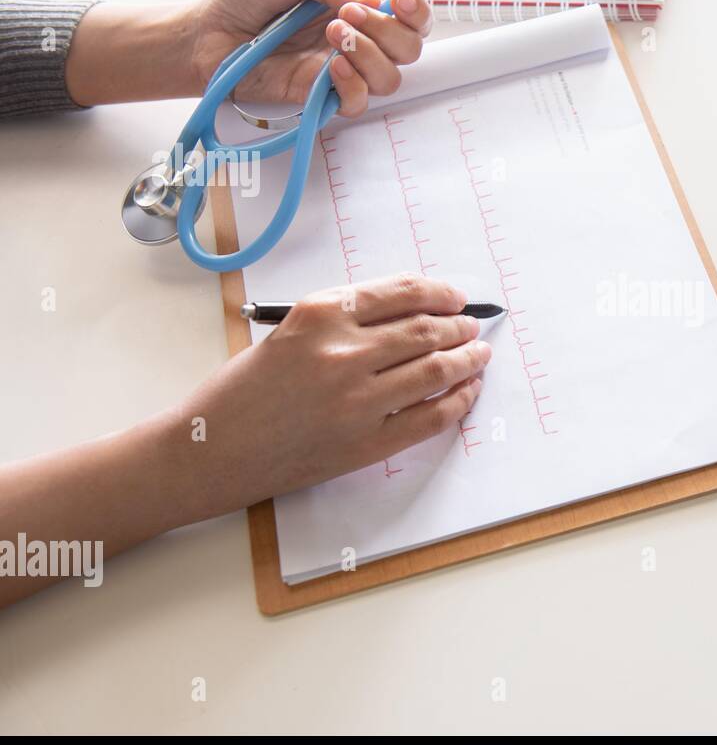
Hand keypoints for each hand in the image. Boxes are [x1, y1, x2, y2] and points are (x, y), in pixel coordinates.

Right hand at [0, 274, 491, 605]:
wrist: (208, 451)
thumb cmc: (241, 390)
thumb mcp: (287, 332)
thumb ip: (343, 321)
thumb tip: (408, 315)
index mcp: (321, 313)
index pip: (400, 292)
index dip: (438, 293)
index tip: (456, 299)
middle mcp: (343, 351)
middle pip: (424, 330)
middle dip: (459, 327)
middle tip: (473, 328)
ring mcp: (358, 399)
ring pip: (435, 370)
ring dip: (467, 360)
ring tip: (479, 356)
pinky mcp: (366, 442)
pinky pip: (430, 417)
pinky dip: (457, 402)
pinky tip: (466, 393)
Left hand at [188, 0, 433, 115]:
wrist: (207, 33)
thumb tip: (367, 1)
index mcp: (356, 11)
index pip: (409, 20)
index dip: (417, 12)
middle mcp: (357, 45)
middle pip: (409, 51)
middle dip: (389, 31)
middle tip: (349, 14)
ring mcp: (341, 74)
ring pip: (389, 79)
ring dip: (369, 54)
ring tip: (333, 34)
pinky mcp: (321, 99)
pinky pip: (357, 102)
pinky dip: (352, 84)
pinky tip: (330, 65)